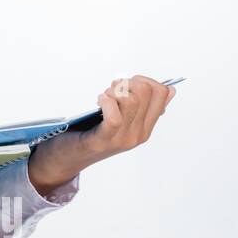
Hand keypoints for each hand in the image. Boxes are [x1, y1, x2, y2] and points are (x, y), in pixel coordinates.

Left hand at [28, 74, 176, 190]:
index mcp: (146, 127)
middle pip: (147, 91)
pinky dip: (106, 102)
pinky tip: (99, 101)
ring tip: (104, 96)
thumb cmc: (91, 133)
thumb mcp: (121, 119)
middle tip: (113, 89)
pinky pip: (114, 117)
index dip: (145, 79)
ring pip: (132, 100)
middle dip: (129, 82)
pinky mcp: (104, 140)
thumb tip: (169, 90)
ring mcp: (123, 138)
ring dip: (115, 91)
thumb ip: (141, 107)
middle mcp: (139, 133)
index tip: (128, 83)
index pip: (162, 93)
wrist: (68, 158)